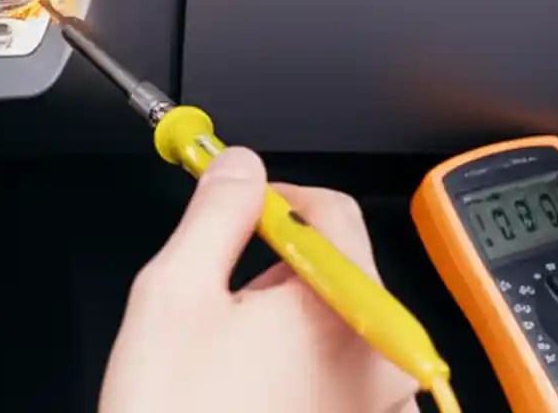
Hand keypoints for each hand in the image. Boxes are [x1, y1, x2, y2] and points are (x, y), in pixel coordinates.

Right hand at [99, 148, 418, 412]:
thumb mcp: (175, 293)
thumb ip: (215, 213)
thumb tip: (239, 167)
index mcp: (346, 310)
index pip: (331, 208)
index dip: (271, 196)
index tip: (231, 208)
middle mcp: (382, 356)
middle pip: (336, 263)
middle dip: (273, 260)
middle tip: (215, 290)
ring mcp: (377, 402)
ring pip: (333, 315)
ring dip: (281, 311)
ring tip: (223, 351)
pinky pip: (336, 365)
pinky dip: (295, 356)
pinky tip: (244, 383)